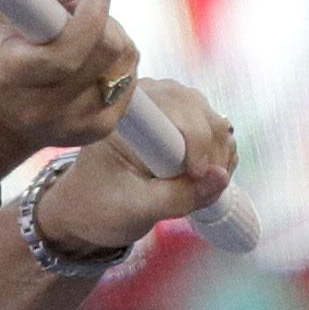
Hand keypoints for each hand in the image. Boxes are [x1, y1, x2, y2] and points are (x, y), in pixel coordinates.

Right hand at [0, 0, 139, 185]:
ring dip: (117, 41)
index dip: (91, 19)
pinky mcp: (93, 132)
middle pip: (104, 56)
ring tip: (90, 35)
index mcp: (9, 74)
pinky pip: (129, 87)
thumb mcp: (1, 8)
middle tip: (89, 9)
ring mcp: (68, 125)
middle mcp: (38, 108)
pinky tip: (99, 58)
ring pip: (123, 70)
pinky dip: (122, 65)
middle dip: (106, 22)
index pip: (64, 54)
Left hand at [28, 78, 237, 256]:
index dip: (193, 140)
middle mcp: (149, 99)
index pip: (174, 108)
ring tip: (200, 188)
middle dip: (209, 153)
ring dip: (217, 156)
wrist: (86, 210)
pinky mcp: (181, 121)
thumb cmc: (101, 206)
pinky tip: (205, 179)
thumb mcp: (139, 209)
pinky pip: (214, 129)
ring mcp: (167, 107)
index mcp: (126, 114)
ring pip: (212, 120)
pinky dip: (218, 155)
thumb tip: (222, 178)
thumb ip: (181, 196)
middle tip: (202, 190)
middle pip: (199, 111)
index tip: (194, 174)